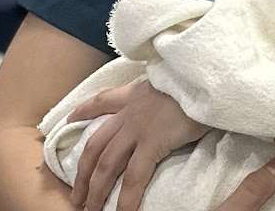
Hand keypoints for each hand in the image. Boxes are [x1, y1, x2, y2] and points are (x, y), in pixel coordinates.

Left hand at [67, 80, 210, 210]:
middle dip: (82, 173)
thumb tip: (167, 108)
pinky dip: (126, 200)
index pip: (103, 100)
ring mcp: (138, 128)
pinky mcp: (152, 143)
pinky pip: (134, 178)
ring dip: (96, 191)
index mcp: (135, 94)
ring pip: (107, 164)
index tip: (70, 118)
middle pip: (96, 144)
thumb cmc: (194, 79)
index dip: (84, 110)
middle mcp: (131, 111)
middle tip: (76, 196)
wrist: (204, 76)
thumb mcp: (171, 81)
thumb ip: (162, 96)